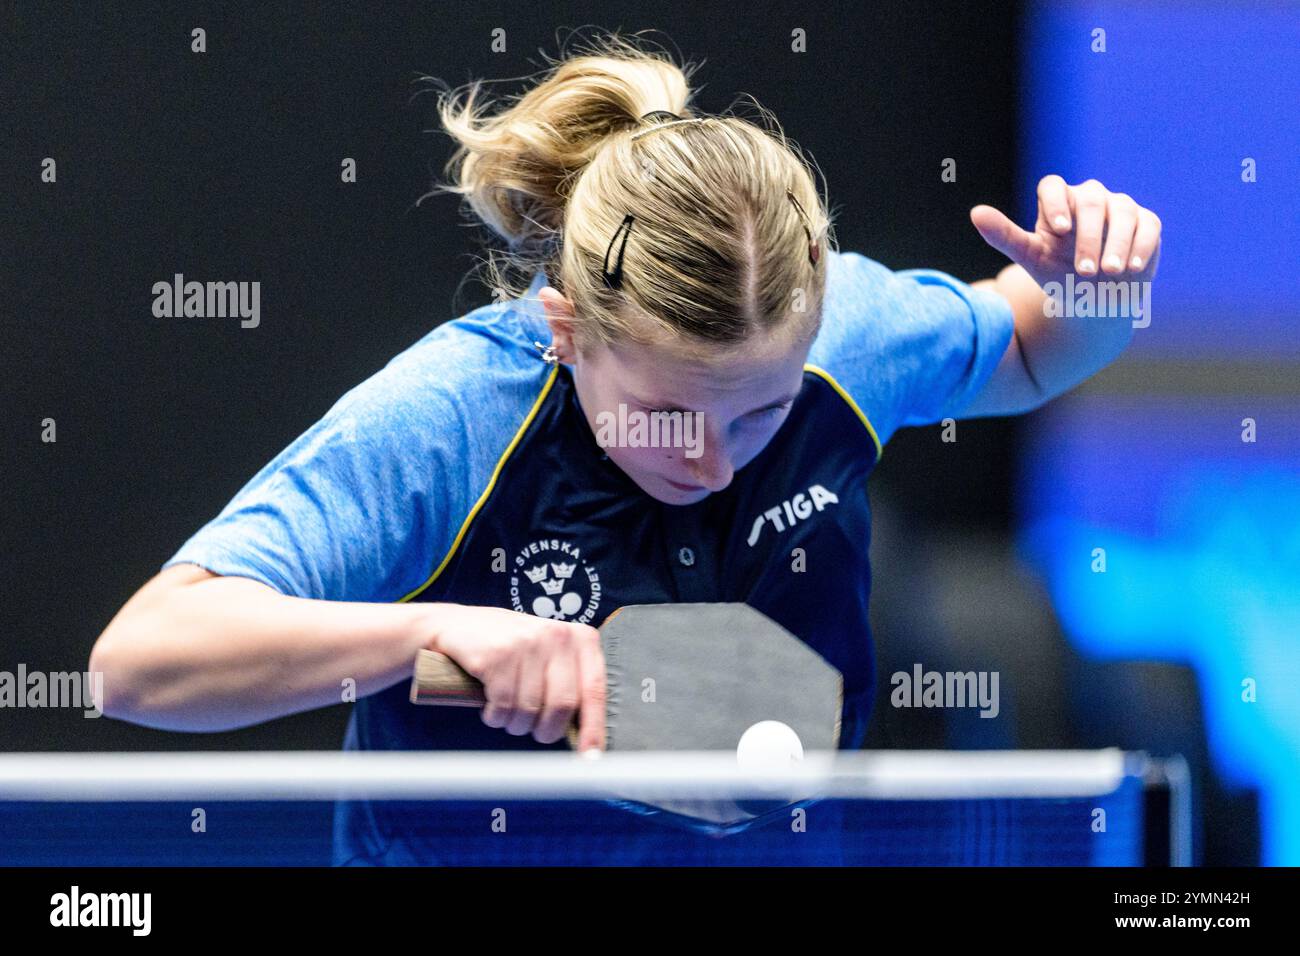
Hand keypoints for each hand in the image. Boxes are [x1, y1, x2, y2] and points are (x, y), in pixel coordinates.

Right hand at [424, 603, 605, 749]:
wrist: (456, 625)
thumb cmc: (508, 648)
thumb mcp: (547, 655)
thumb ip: (569, 683)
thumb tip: (584, 735)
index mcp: (580, 638)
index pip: (594, 690)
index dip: (593, 728)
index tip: (591, 758)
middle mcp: (557, 636)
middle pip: (563, 705)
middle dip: (546, 730)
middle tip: (534, 732)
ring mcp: (527, 643)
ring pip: (530, 709)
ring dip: (515, 724)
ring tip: (507, 712)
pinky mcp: (497, 654)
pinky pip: (503, 705)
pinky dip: (496, 717)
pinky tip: (491, 707)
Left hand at [970, 175, 1161, 291]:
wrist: (1092, 300)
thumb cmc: (1057, 275)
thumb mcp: (1030, 258)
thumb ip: (1004, 236)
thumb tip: (975, 212)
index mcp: (1057, 202)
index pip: (1053, 185)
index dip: (1056, 204)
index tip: (1059, 231)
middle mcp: (1089, 198)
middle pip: (1090, 201)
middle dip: (1088, 237)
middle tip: (1084, 270)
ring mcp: (1120, 208)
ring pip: (1121, 212)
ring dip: (1116, 243)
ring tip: (1109, 272)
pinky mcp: (1146, 223)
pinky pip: (1147, 226)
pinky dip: (1141, 246)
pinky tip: (1132, 267)